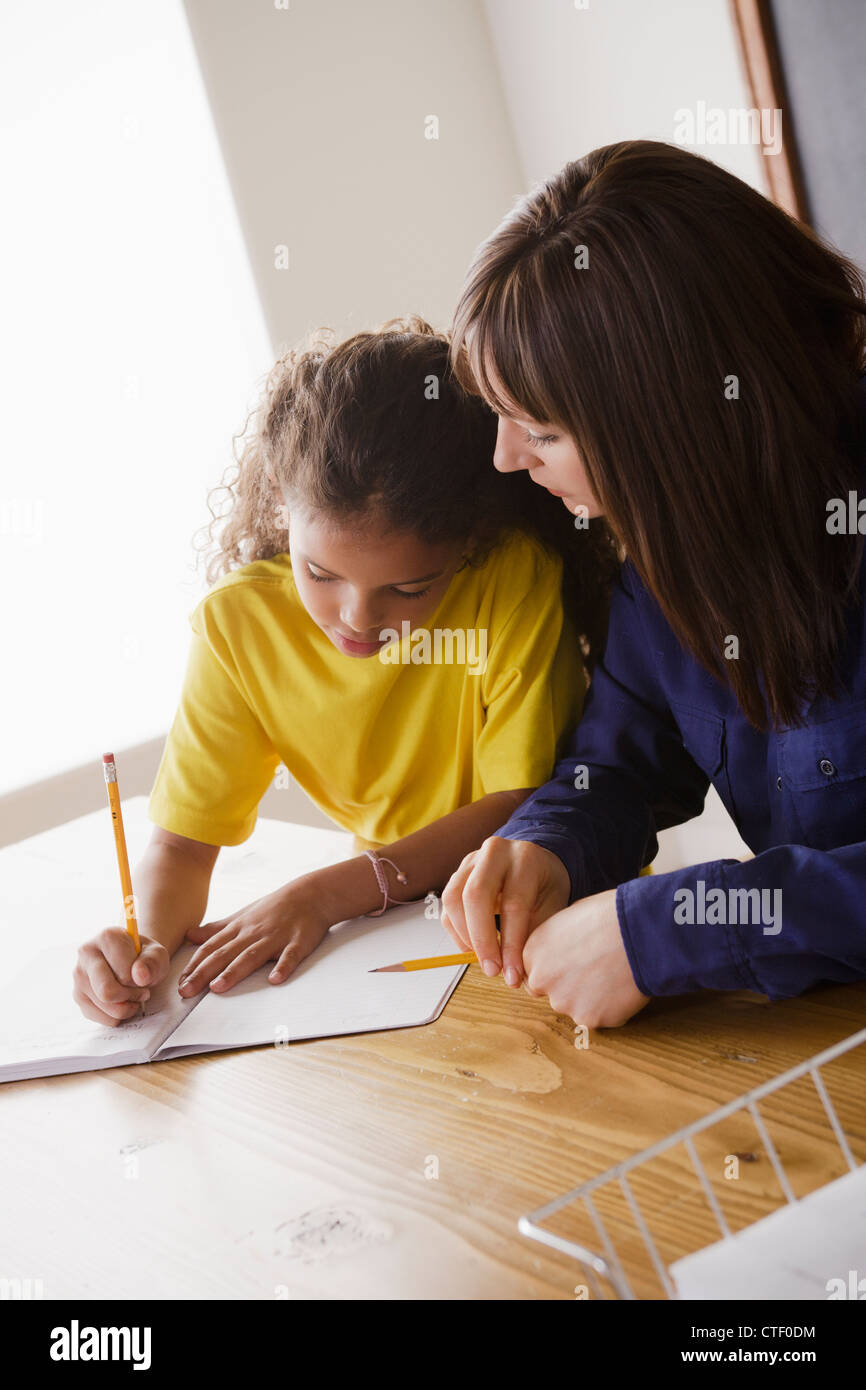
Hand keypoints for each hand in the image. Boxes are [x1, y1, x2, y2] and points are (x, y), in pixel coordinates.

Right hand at [73, 929, 169, 1026]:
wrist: (131, 959)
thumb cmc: (143, 956)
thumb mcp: (157, 954)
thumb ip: (153, 962)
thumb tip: (140, 976)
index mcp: (106, 937)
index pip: (124, 974)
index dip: (140, 981)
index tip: (144, 976)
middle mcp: (86, 954)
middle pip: (107, 992)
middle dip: (131, 996)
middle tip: (142, 991)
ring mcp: (79, 976)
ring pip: (105, 1007)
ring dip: (127, 1007)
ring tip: (133, 995)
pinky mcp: (78, 996)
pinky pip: (102, 1018)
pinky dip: (118, 1016)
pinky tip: (122, 1002)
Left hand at [177, 879, 332, 996]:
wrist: (310, 894)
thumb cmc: (275, 907)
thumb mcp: (243, 915)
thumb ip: (217, 929)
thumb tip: (190, 936)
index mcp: (239, 929)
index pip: (211, 948)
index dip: (194, 966)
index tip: (179, 983)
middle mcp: (253, 933)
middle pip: (225, 954)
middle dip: (204, 973)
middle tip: (185, 992)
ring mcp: (276, 938)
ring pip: (252, 956)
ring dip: (234, 971)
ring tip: (217, 987)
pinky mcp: (298, 942)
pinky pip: (290, 956)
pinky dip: (283, 967)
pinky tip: (275, 979)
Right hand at [440, 836, 570, 988]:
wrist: (537, 861)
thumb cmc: (545, 886)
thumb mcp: (553, 906)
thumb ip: (537, 936)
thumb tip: (522, 978)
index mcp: (525, 859)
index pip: (514, 904)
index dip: (511, 944)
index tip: (513, 975)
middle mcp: (495, 853)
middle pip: (476, 895)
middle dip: (482, 940)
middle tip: (492, 970)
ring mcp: (471, 860)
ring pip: (453, 898)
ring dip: (465, 936)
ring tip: (483, 960)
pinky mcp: (458, 874)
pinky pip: (447, 905)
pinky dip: (456, 931)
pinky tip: (472, 947)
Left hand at [523, 888, 649, 1027]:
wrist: (637, 932)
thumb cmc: (607, 916)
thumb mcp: (569, 918)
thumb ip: (556, 943)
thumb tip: (563, 951)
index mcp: (533, 953)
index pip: (535, 974)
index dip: (556, 971)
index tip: (573, 967)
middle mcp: (542, 981)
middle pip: (553, 994)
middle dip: (570, 987)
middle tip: (596, 971)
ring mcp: (564, 1003)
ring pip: (576, 1007)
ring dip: (591, 998)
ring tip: (613, 974)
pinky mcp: (589, 1019)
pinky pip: (600, 1017)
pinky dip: (611, 1007)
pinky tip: (623, 986)